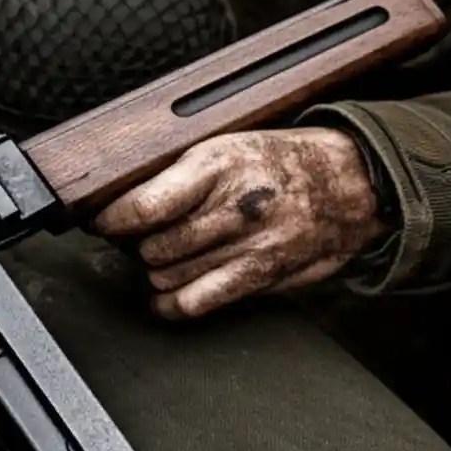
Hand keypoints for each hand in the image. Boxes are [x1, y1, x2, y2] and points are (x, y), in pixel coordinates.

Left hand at [94, 128, 387, 318]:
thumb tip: (122, 201)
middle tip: (137, 237)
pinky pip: (198, 301)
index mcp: (218, 163)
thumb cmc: (278, 162)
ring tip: (162, 255)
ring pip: (170, 274)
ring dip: (156, 270)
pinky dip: (171, 303)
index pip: (146, 205)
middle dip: (135, 245)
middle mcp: (233, 206)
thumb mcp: (226, 146)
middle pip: (154, 245)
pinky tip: (163, 296)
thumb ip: (178, 174)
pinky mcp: (260, 275)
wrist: (349, 182)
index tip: (101, 222)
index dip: (112, 219)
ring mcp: (249, 244)